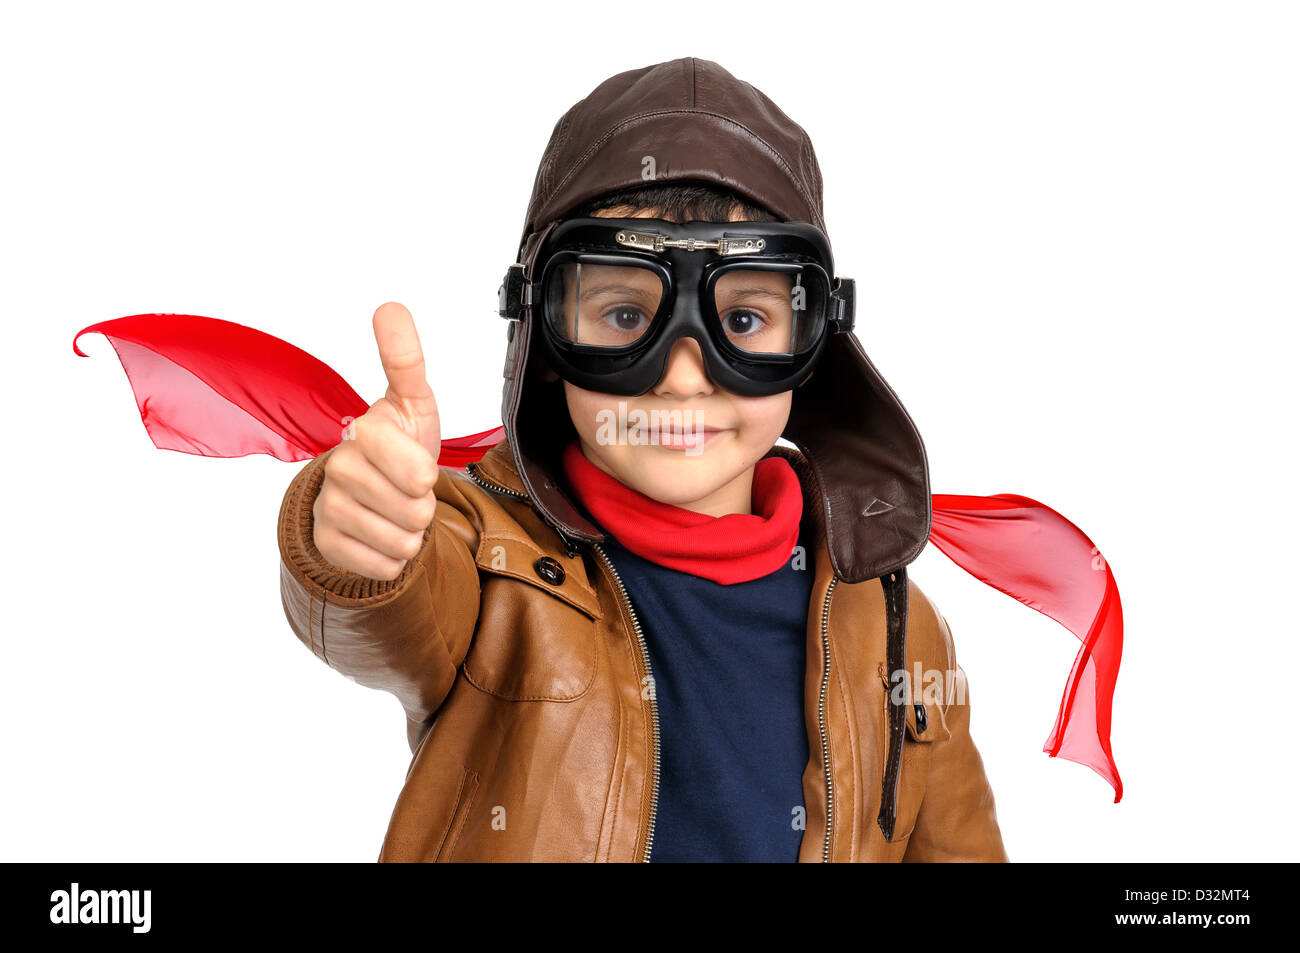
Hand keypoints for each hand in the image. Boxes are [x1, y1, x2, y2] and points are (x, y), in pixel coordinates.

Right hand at [312, 302, 441, 580]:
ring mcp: (328, 506)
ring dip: (410, 532)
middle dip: (423, 504)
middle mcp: (338, 466)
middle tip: (407, 489)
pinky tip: (379, 533)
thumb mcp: (414, 403)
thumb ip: (405, 359)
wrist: (371, 494)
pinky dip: (393, 558)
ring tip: (395, 509)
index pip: (416, 469)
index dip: (426, 474)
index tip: (417, 465)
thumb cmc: (400, 445)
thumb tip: (389, 306)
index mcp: (365, 431)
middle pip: (415, 508)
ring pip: (403, 541)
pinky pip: (386, 565)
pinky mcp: (327, 544)